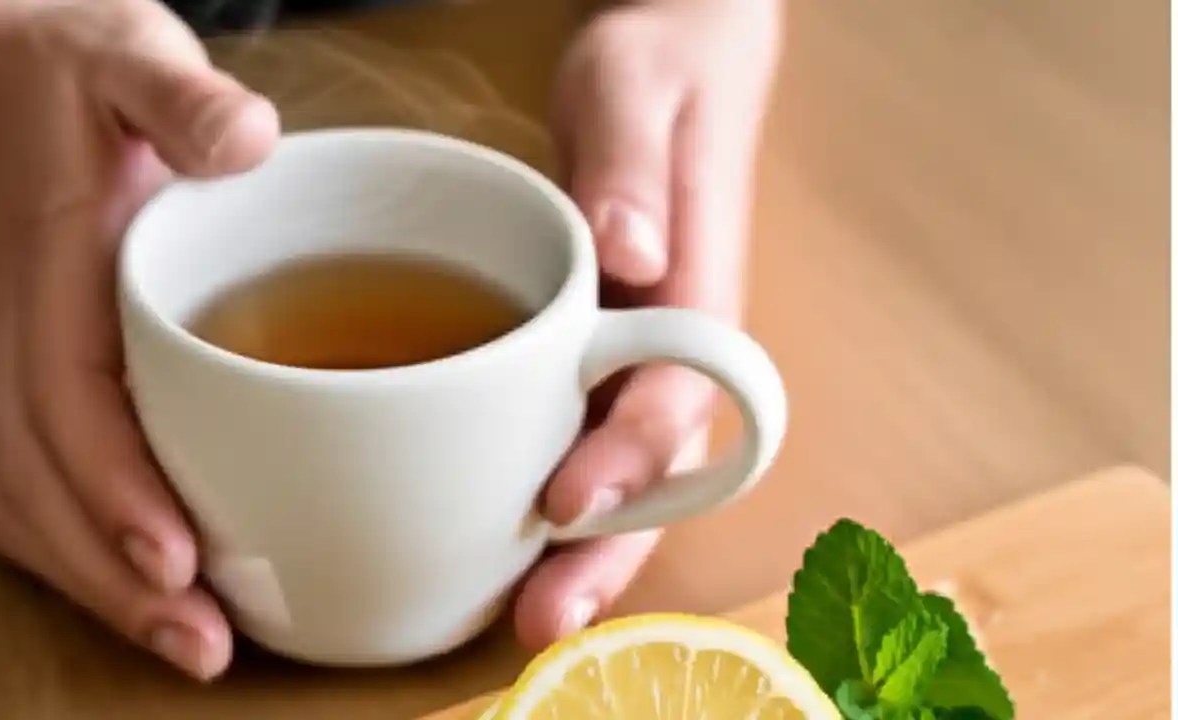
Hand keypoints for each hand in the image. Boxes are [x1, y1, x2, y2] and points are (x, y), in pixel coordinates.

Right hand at [0, 0, 277, 679]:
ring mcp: (6, 362)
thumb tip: (246, 138)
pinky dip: (73, 552)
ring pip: (22, 503)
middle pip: (38, 484)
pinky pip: (25, 486)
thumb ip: (186, 98)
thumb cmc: (81, 74)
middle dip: (111, 578)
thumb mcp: (135, 58)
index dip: (112, 488)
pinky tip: (136, 587)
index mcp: (50, 271)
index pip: (65, 399)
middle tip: (201, 644)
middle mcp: (14, 333)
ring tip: (184, 642)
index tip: (172, 558)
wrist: (12, 77)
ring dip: (92, 585)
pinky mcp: (24, 377)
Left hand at [514, 0, 780, 646]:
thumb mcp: (635, 91)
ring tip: (516, 614)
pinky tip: (494, 535)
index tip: (568, 501)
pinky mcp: (594, 353)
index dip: (630, 459)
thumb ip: (634, 169)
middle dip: (607, 554)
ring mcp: (636, 353)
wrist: (672, 63)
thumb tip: (631, 254)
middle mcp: (674, 340)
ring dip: (581, 550)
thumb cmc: (658, 69)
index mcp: (696, 287)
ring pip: (625, 474)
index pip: (676, 396)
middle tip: (540, 622)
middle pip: (661, 472)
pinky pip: (579, 436)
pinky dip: (545, 496)